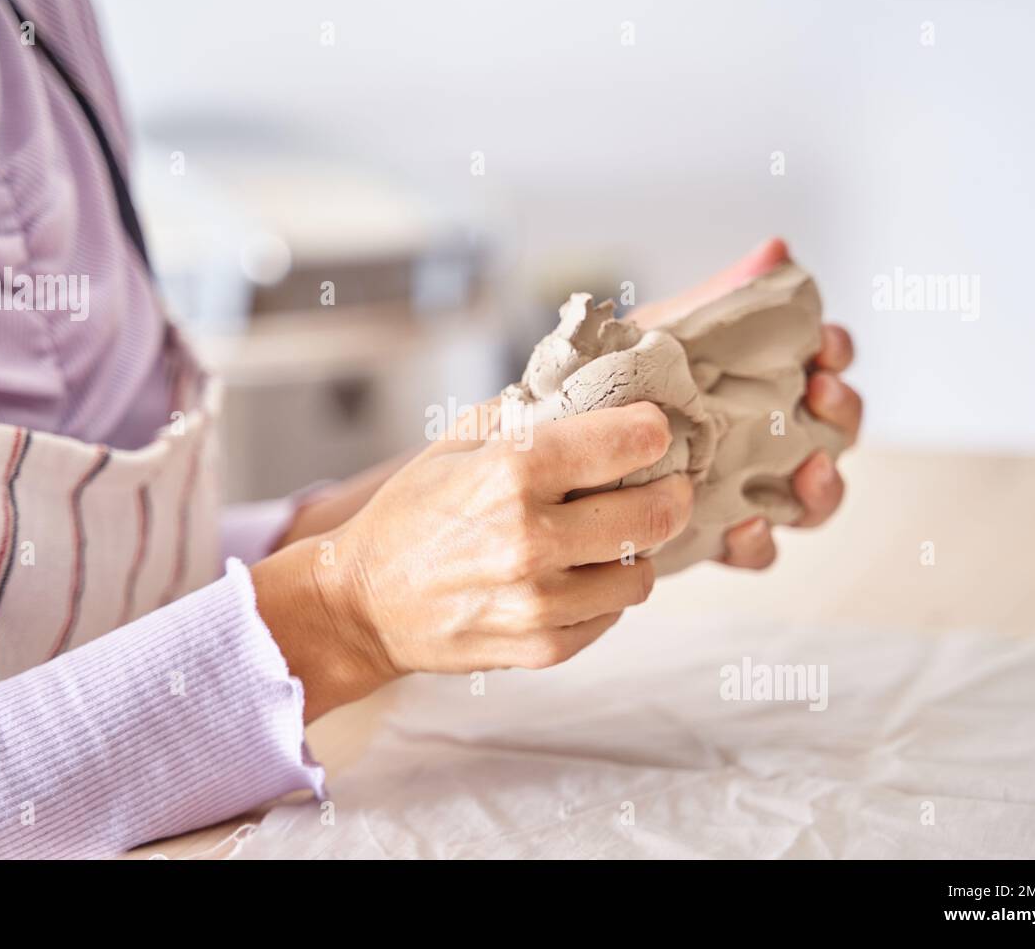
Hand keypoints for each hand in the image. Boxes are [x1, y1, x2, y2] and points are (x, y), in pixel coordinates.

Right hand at [253, 402, 691, 720]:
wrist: (363, 604)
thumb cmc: (412, 515)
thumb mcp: (455, 441)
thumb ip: (526, 411)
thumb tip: (593, 387)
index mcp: (512, 472)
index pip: (631, 441)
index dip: (652, 431)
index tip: (652, 431)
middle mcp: (531, 539)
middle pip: (656, 513)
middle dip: (670, 493)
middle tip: (664, 485)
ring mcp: (539, 602)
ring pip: (642, 574)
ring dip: (635, 551)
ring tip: (606, 537)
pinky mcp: (543, 648)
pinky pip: (611, 615)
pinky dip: (603, 593)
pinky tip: (574, 576)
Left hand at [628, 238, 862, 569]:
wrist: (552, 453)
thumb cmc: (611, 388)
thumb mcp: (659, 337)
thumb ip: (717, 301)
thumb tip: (777, 250)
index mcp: (761, 384)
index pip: (823, 364)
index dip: (836, 353)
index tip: (826, 346)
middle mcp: (766, 437)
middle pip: (836, 430)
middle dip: (843, 411)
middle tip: (822, 394)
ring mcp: (747, 489)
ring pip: (811, 497)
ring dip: (823, 484)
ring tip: (811, 470)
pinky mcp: (717, 535)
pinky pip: (757, 549)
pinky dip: (759, 542)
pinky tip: (744, 527)